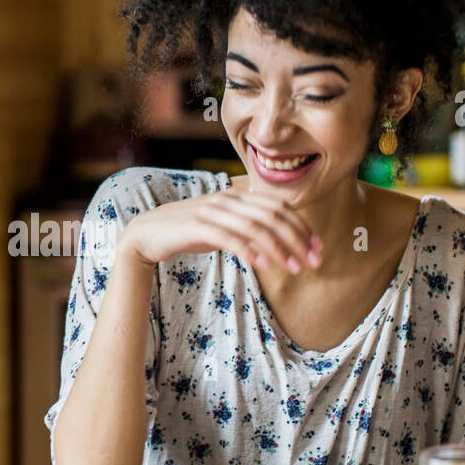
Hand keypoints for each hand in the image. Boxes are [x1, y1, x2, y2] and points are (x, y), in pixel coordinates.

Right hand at [117, 186, 320, 272]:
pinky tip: (262, 264)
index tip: (318, 248)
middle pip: (273, 216)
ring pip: (255, 226)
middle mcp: (227, 199)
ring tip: (294, 268)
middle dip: (298, 240)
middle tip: (313, 263)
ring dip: (279, 248)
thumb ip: (247, 228)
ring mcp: (211, 211)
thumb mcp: (223, 226)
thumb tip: (275, 240)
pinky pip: (228, 236)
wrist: (146, 234)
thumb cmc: (187, 232)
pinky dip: (248, 249)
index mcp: (237, 196)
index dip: (302, 227)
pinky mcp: (196, 226)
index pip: (279, 207)